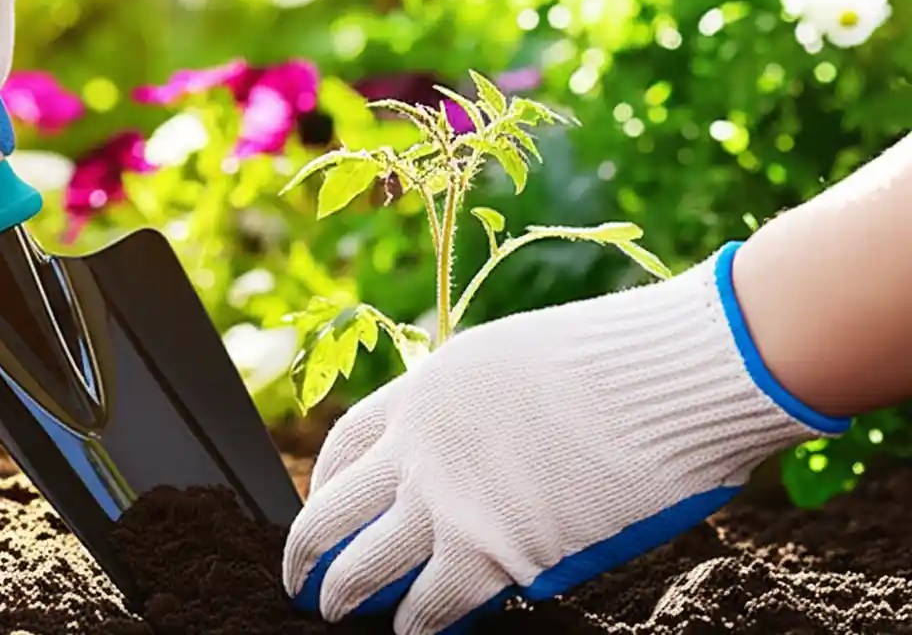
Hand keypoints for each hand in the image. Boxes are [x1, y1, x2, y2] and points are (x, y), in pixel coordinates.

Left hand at [283, 243, 848, 633]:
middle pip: (330, 512)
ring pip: (363, 567)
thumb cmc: (613, 360)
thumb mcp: (509, 360)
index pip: (345, 446)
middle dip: (306, 552)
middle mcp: (419, 448)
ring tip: (336, 611)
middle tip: (302, 580)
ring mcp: (448, 503)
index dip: (323, 484)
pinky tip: (413, 632)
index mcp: (424, 391)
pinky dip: (415, 625)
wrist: (666, 378)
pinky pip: (429, 606)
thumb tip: (466, 441)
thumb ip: (470, 405)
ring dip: (343, 596)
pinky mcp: (492, 554)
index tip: (320, 504)